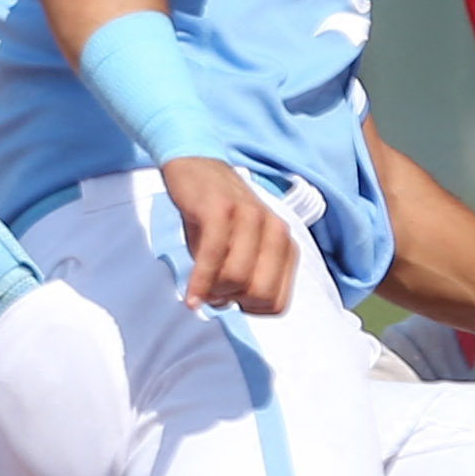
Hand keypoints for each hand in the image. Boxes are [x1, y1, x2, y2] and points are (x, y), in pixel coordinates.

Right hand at [165, 156, 296, 315]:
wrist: (196, 166)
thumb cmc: (215, 217)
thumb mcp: (237, 249)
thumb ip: (242, 278)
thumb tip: (225, 304)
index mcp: (284, 244)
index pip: (278, 303)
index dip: (251, 310)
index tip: (231, 299)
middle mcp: (275, 229)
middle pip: (260, 294)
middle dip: (233, 300)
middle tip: (213, 291)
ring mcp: (250, 216)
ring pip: (237, 277)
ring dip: (213, 290)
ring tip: (200, 286)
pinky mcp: (221, 209)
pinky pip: (213, 257)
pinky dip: (199, 282)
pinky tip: (189, 297)